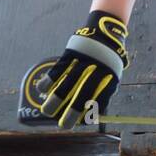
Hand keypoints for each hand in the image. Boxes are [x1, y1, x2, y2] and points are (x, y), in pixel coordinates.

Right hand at [28, 11, 129, 128]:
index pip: (100, 99)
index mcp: (110, 76)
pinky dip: (49, 79)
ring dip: (55, 98)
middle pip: (83, 94)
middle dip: (71, 112)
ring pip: (67, 82)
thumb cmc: (108, 58)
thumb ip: (105, 90)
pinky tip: (42, 89)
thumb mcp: (113, 72)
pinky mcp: (72, 51)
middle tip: (63, 125)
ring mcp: (84, 59)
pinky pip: (58, 68)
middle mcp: (98, 68)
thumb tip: (93, 114)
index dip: (89, 113)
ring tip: (47, 111)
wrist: (105, 29)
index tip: (79, 123)